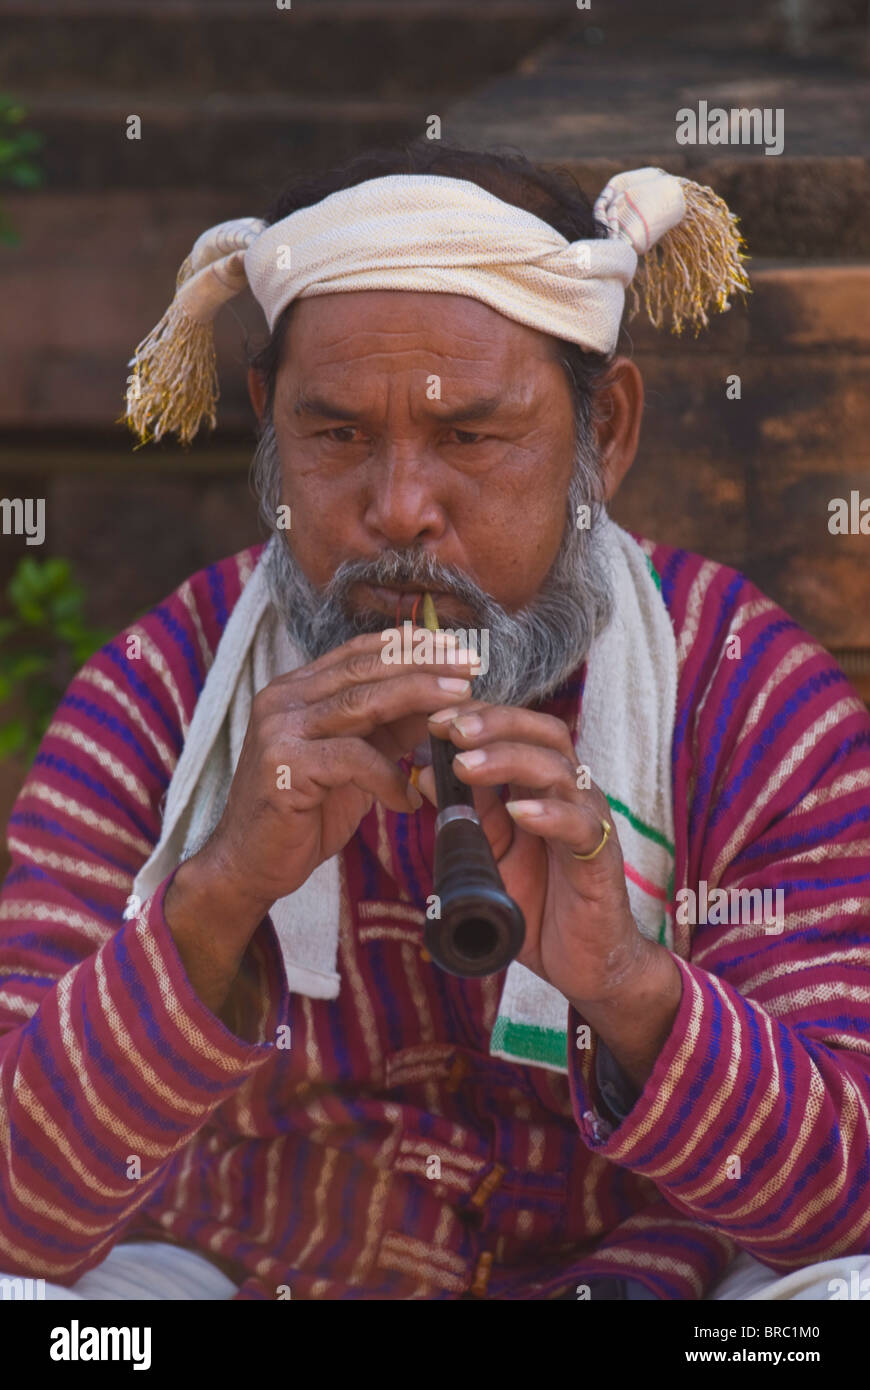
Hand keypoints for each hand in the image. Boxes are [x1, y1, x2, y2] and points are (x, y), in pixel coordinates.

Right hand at [192, 629, 480, 920]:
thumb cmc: (304, 812)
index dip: (408, 646)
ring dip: (417, 697)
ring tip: (460, 702)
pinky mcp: (284, 767)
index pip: (357, 653)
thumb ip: (386, 728)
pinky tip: (408, 800)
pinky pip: (353, 759)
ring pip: (360, 702)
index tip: (455, 647)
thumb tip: (443, 699)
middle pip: (363, 670)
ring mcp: (279, 731)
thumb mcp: (353, 760)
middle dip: (422, 664)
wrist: (249, 864)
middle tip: (470, 666)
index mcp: (295, 690)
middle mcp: (281, 700)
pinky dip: (389, 777)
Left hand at [417, 698, 652, 1008]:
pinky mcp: (601, 859)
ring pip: (559, 771)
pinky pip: (581, 826)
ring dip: (509, 761)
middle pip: (543, 733)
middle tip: (448, 727)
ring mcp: (589, 822)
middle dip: (494, 723)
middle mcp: (570, 793)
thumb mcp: (489, 855)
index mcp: (542, 786)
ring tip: (465, 765)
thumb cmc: (537, 904)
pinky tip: (519, 813)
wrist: (584, 963)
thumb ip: (466, 815)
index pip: (517, 730)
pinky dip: (549, 815)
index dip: (477, 716)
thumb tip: (423, 772)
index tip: (431, 716)